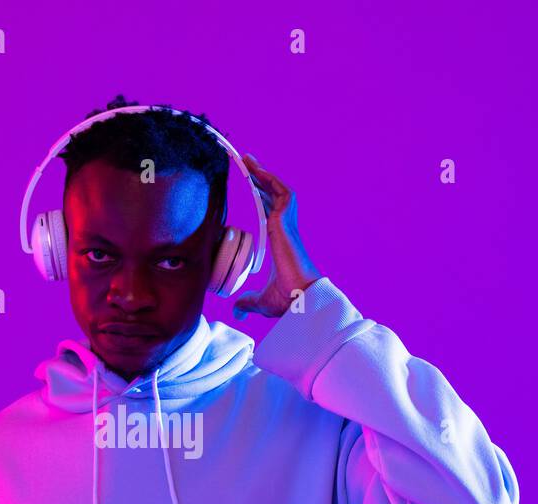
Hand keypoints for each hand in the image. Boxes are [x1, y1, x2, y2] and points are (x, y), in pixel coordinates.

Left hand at [231, 153, 324, 320]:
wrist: (299, 298)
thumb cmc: (286, 300)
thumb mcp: (260, 301)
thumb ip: (248, 301)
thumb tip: (237, 309)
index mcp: (280, 242)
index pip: (271, 214)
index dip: (263, 199)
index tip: (254, 188)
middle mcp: (285, 230)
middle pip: (273, 196)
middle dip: (261, 179)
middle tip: (248, 163)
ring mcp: (287, 224)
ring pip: (278, 190)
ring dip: (264, 174)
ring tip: (248, 159)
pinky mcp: (287, 221)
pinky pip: (281, 192)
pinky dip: (270, 179)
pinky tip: (257, 170)